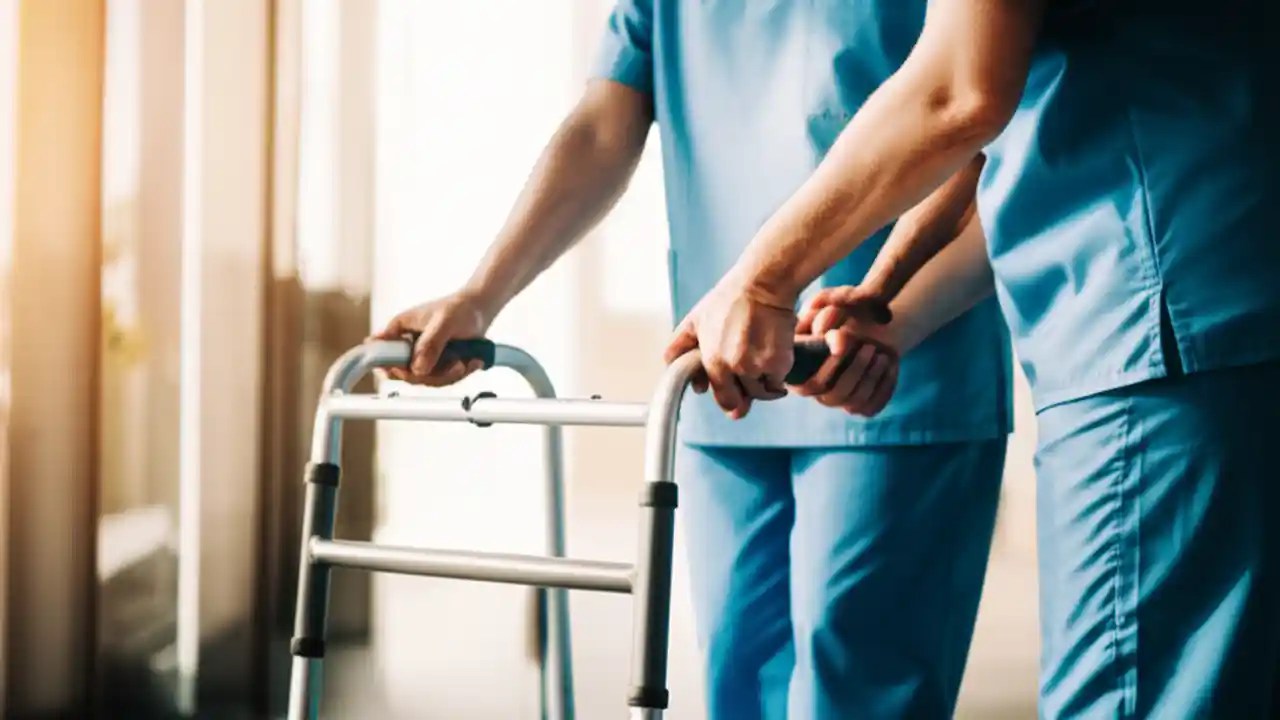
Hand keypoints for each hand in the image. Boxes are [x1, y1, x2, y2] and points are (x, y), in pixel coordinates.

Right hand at [371, 290, 495, 385]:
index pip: (379, 351)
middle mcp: (407, 346)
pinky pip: (442, 380)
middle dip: (429, 374)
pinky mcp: (437, 366)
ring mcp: (422, 358)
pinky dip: (458, 374)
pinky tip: (471, 362)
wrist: (479, 310)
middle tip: (454, 365)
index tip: (402, 370)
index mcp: (399, 329)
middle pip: (404, 373)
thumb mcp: (444, 322)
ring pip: (426, 379)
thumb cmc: (458, 307)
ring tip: (465, 362)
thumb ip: (430, 344)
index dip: (386, 365)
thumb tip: (417, 369)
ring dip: (448, 375)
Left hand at [663, 279, 796, 419]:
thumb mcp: (694, 321)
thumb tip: (673, 369)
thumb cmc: (729, 300)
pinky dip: (778, 375)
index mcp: (714, 361)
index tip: (735, 396)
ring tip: (762, 362)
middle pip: (744, 400)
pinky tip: (774, 358)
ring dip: (763, 384)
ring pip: (763, 392)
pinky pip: (779, 381)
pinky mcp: (780, 362)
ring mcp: (759, 367)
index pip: (725, 401)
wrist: (763, 285)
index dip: (729, 400)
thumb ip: (679, 348)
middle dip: (746, 395)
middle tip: (750, 379)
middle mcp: (736, 368)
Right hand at [791, 286, 900, 416]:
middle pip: (832, 395)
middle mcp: (816, 390)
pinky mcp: (861, 405)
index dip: (827, 367)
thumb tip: (837, 341)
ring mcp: (838, 400)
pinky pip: (871, 407)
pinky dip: (884, 386)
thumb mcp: (831, 303)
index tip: (846, 340)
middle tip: (869, 347)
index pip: (808, 382)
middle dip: (854, 371)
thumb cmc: (841, 311)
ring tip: (882, 355)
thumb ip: (827, 314)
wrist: (867, 322)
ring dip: (870, 378)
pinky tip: (889, 364)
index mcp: (799, 369)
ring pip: (853, 402)